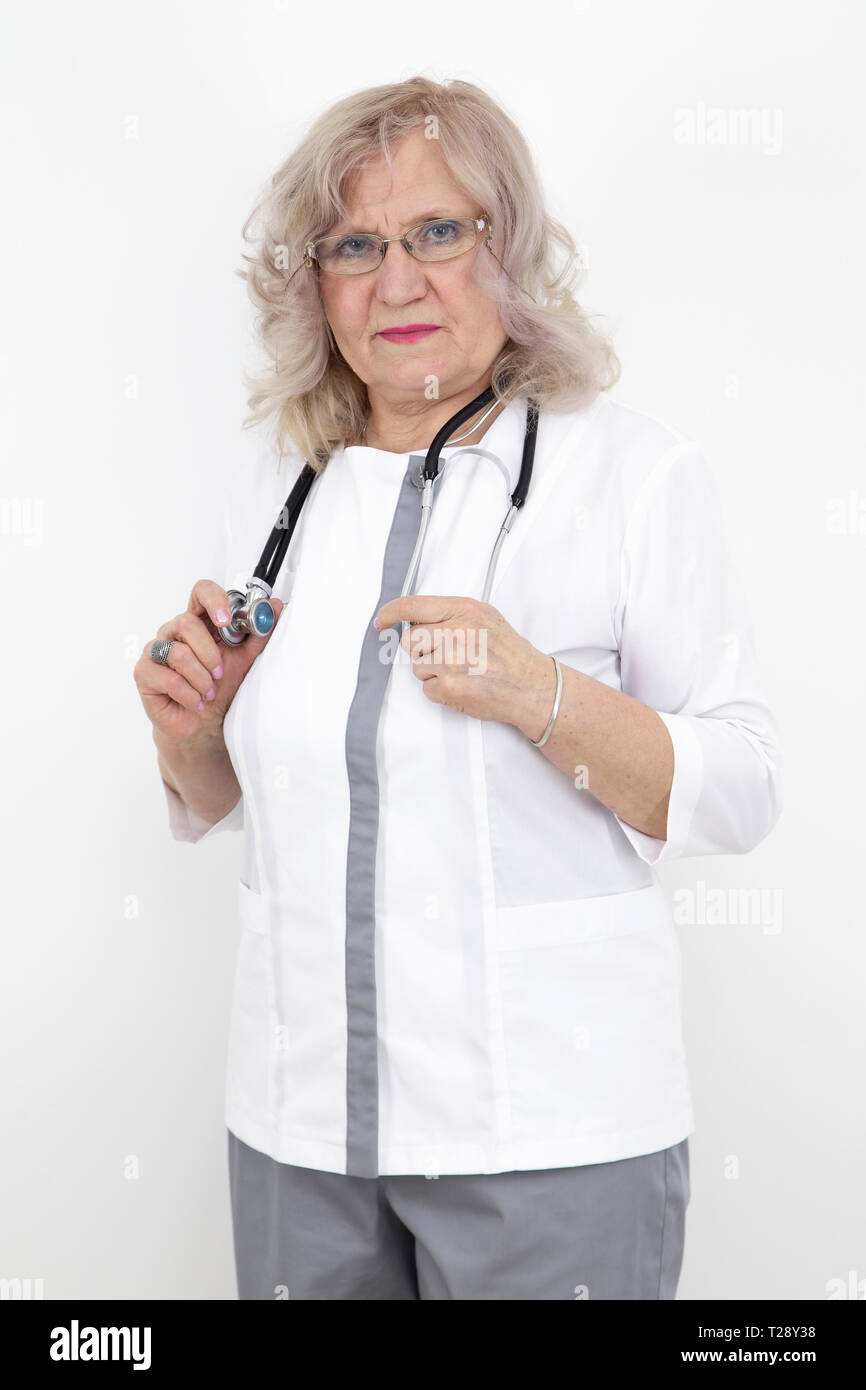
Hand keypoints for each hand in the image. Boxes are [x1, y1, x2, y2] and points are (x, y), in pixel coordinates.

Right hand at [134, 578, 283, 745]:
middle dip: (210, 654)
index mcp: (199, 622)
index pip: (201, 592)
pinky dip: (190, 695)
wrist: (204, 724)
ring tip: (208, 692)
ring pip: (179, 654)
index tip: (226, 620)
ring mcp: (155, 650)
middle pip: (186, 623)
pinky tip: (196, 702)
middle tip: (219, 673)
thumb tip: (275, 606)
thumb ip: (258, 633)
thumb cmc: (220, 688)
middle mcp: (173, 631)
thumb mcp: (244, 659)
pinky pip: (169, 679)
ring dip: (202, 679)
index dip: (214, 600)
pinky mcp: (144, 673)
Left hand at [373, 594, 555, 738]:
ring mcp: (451, 659)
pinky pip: (427, 689)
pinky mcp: (449, 686)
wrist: (531, 685)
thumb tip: (418, 616)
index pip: (411, 606)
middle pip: (411, 641)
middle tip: (449, 655)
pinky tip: (464, 685)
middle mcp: (455, 631)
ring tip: (463, 671)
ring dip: (435, 672)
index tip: (381, 620)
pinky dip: (442, 691)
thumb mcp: (485, 617)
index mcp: (463, 610)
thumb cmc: (510, 654)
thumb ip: (453, 613)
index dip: (389, 613)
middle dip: (424, 651)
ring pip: (418, 667)